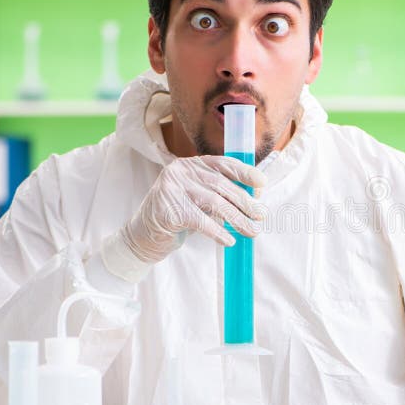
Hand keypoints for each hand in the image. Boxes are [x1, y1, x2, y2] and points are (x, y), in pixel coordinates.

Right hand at [120, 155, 266, 262]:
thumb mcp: (199, 198)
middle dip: (245, 202)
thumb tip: (255, 198)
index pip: (223, 163)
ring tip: (252, 231)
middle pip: (221, 185)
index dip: (244, 173)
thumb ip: (221, 193)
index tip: (261, 183)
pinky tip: (229, 241)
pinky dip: (218, 232)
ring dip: (237, 219)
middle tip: (260, 216)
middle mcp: (181, 171)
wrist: (143, 235)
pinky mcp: (167, 210)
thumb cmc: (178, 215)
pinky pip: (201, 221)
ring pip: (214, 203)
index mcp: (192, 164)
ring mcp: (172, 189)